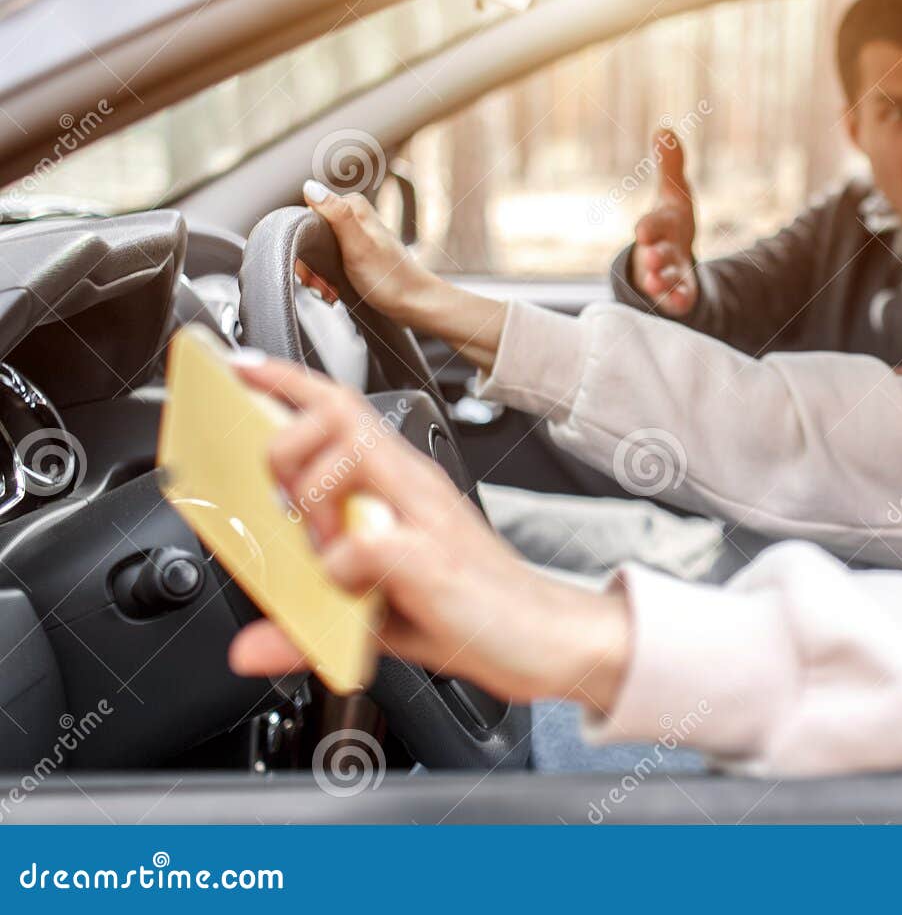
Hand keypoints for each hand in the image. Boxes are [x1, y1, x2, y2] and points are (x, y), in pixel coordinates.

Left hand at [226, 355, 630, 710]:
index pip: (341, 407)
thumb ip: (308, 626)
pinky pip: (367, 544)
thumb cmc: (472, 610)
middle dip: (287, 447)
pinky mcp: (434, 560)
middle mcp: (412, 487)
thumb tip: (250, 649)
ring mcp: (426, 518)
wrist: (544, 637)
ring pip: (348, 459)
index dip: (288, 380)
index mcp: (399, 485)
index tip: (242, 366)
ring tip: (326, 551)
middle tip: (285, 502)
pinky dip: (342, 570)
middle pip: (337, 415)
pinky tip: (356, 592)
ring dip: (315, 502)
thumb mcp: (374, 619)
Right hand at [296, 180, 437, 322]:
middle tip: (321, 283)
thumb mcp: (359, 245)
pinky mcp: (357, 256)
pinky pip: (330, 265)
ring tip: (330, 291)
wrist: (415, 303)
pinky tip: (335, 292)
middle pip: (312, 235)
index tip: (312, 265)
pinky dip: (328, 281)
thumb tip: (310, 186)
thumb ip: (337, 215)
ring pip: (319, 253)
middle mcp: (354, 219)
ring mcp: (356, 238)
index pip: (308, 214)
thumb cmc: (390, 278)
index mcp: (353, 208)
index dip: (305, 242)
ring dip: (318, 276)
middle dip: (310, 264)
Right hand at [627, 130, 699, 315]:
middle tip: (653, 256)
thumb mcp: (674, 194)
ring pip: (660, 280)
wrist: (671, 259)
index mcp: (658, 227)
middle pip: (652, 254)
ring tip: (658, 282)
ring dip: (659, 281)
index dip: (649, 227)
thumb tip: (664, 130)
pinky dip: (678, 302)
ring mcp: (665, 275)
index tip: (644, 230)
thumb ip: (670, 165)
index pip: (651, 226)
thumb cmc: (671, 223)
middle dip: (652, 255)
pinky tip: (684, 304)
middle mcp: (657, 251)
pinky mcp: (675, 294)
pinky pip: (675, 300)